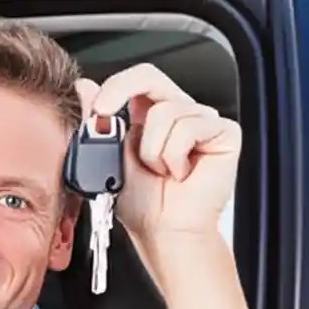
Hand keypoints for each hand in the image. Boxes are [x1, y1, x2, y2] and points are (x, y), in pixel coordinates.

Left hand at [75, 63, 241, 241]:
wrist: (163, 231)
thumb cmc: (142, 202)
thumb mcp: (109, 155)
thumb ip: (97, 119)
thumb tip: (84, 85)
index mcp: (149, 115)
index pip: (137, 79)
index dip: (115, 85)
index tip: (97, 108)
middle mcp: (177, 113)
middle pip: (151, 76)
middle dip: (122, 92)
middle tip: (106, 115)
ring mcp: (202, 120)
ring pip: (166, 111)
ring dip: (152, 150)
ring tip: (161, 171)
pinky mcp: (225, 133)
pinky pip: (190, 128)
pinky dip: (174, 156)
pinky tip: (180, 173)